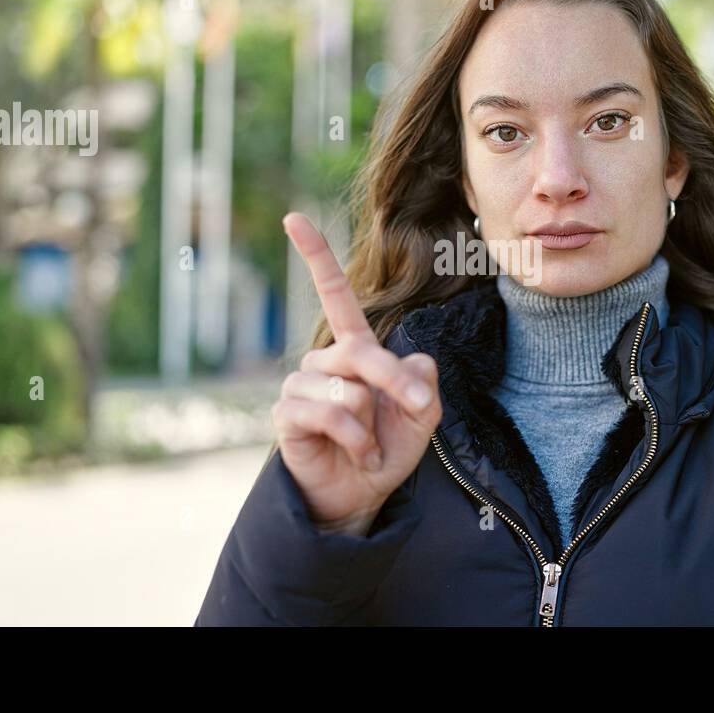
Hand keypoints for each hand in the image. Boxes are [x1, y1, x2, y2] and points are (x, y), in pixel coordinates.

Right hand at [271, 212, 441, 535]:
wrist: (361, 494)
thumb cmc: (389, 447)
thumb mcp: (423, 416)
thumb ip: (425, 384)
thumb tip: (415, 362)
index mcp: (354, 348)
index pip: (334, 295)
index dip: (315, 256)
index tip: (293, 218)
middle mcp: (324, 360)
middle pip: (363, 353)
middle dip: (396, 383)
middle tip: (417, 408)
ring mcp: (301, 386)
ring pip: (349, 390)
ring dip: (372, 425)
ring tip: (368, 445)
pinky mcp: (288, 414)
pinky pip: (328, 413)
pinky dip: (355, 439)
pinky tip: (356, 453)